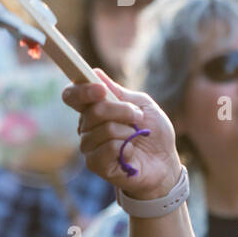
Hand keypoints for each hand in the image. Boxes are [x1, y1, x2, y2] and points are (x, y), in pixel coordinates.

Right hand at [61, 68, 182, 200]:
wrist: (165, 162)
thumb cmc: (153, 133)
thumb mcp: (143, 106)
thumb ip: (119, 92)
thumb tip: (95, 72)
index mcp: (94, 109)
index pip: (73, 96)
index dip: (82, 90)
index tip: (101, 90)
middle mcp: (86, 127)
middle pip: (94, 110)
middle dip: (123, 111)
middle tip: (138, 118)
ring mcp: (89, 146)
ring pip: (105, 129)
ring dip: (129, 131)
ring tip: (136, 138)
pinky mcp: (95, 164)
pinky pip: (109, 147)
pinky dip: (127, 147)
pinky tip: (131, 152)